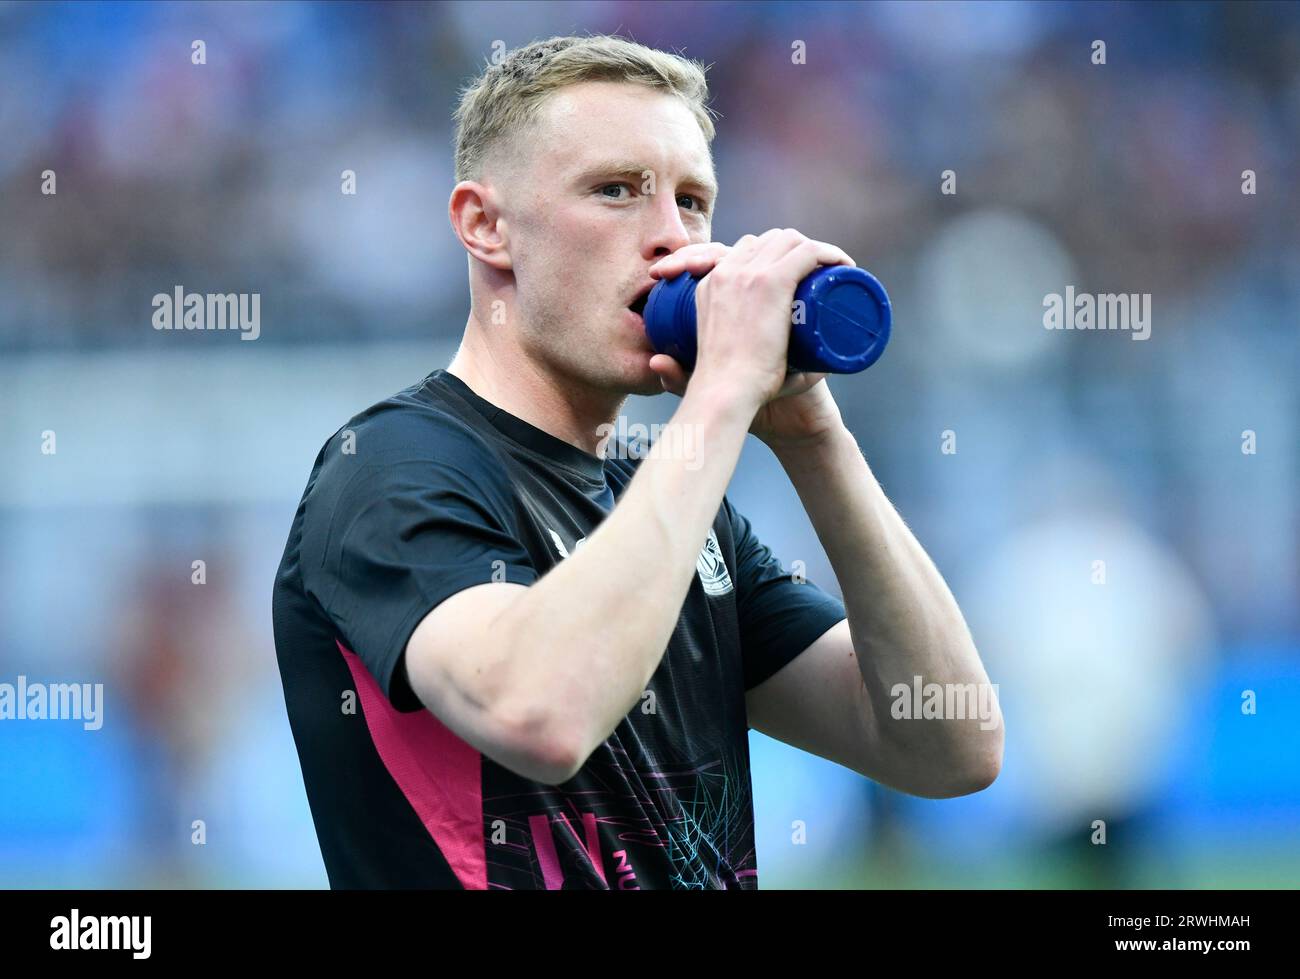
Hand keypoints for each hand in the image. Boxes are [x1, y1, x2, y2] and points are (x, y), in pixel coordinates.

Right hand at [647, 232, 851, 448]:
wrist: (726, 394)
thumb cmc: (714, 390)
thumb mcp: (691, 370)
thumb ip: (671, 374)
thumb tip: (653, 365)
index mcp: (708, 285)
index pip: (740, 250)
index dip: (768, 255)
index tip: (792, 276)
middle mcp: (726, 272)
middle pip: (766, 240)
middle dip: (792, 249)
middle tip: (814, 277)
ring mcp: (747, 273)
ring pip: (788, 240)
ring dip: (813, 249)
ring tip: (831, 271)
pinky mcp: (771, 282)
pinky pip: (807, 251)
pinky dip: (828, 252)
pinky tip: (842, 264)